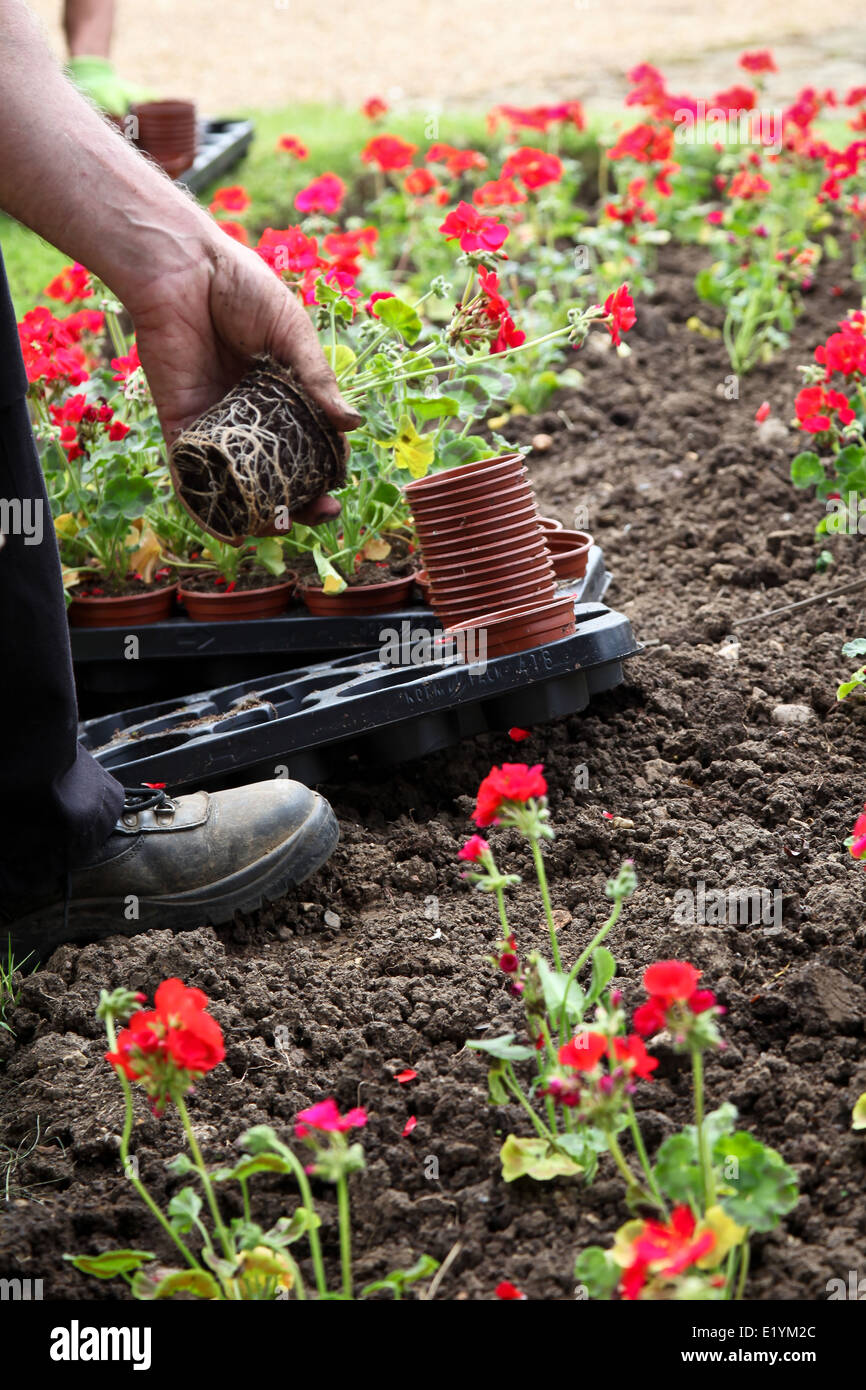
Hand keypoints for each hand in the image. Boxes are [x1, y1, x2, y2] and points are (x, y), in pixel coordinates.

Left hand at [127, 232, 361, 522]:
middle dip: (297, 502)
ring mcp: (214, 423)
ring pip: (236, 483)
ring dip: (257, 513)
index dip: (323, 474)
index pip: (307, 445)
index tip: (337, 491)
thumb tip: (353, 425)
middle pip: (274, 472)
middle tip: (318, 515)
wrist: (183, 267)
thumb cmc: (242, 287)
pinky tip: (228, 532)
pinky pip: (190, 477)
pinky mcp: (179, 425)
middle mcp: (248, 415)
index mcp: (280, 393)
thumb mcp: (293, 334)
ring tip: (279, 528)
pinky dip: (206, 509)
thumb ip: (317, 381)